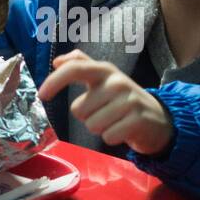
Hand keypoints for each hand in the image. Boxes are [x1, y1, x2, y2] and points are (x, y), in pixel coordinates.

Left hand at [36, 50, 173, 156]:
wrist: (157, 119)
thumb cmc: (122, 99)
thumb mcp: (103, 78)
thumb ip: (80, 65)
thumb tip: (56, 61)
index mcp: (104, 70)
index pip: (75, 69)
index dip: (55, 80)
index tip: (42, 95)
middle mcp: (116, 81)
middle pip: (79, 109)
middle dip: (87, 116)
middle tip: (104, 112)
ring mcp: (129, 99)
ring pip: (92, 125)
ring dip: (100, 128)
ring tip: (114, 120)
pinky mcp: (138, 119)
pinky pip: (108, 136)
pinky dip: (112, 138)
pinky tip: (123, 130)